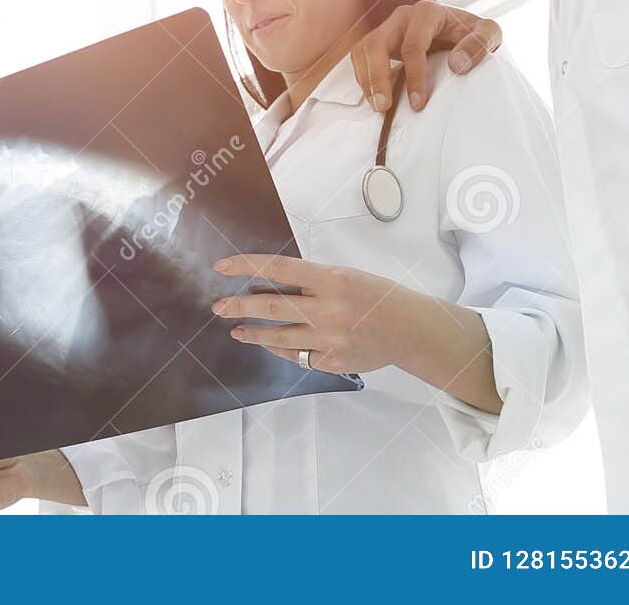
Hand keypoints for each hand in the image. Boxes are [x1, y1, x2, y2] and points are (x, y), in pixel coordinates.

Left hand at [212, 253, 410, 374]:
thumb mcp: (345, 276)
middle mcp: (329, 310)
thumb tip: (268, 282)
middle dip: (239, 306)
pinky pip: (297, 356)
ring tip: (235, 328)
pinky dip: (279, 348)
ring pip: (279, 336)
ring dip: (253, 332)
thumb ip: (311, 280)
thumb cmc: (376, 296)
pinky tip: (267, 343)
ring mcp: (331, 340)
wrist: (411, 330)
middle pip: (272, 306)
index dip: (246, 266)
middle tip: (218, 306)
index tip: (222, 268)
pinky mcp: (333, 362)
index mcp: (333, 280)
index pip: (279, 268)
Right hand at [349, 0, 499, 112]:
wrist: (462, 30)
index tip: (419, 104)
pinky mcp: (381, 40)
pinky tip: (375, 97)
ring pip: (363, 50)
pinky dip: (364, 77)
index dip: (414, 76)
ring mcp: (388, 27)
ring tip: (378, 106)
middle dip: (377, 77)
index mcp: (427, 12)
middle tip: (383, 106)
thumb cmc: (474, 33)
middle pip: (376, 44)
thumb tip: (456, 64)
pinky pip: (361, 57)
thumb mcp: (490, 34)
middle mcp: (402, 16)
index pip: (412, 45)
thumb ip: (480, 44)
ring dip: (366, 80)